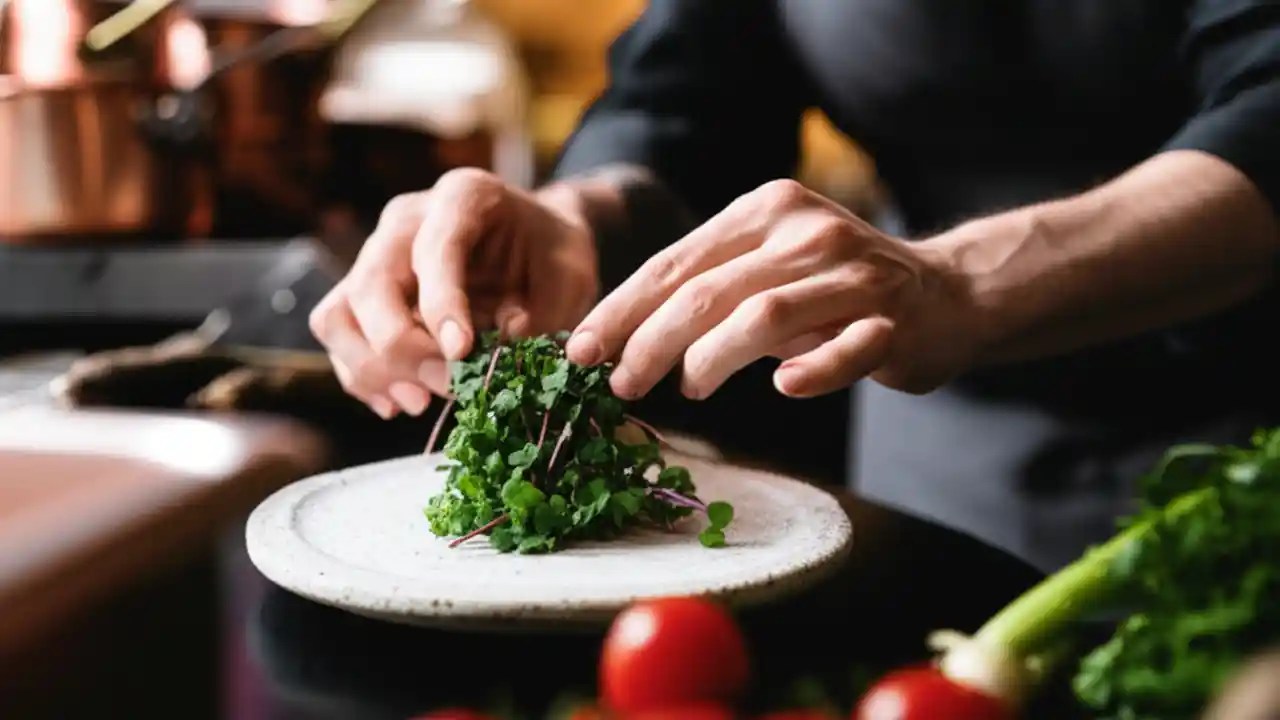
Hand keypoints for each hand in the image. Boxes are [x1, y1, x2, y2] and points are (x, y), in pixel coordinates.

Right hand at [309, 168, 599, 417]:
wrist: (536, 243)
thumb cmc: (552, 255)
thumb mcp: (571, 276)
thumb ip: (544, 312)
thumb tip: (499, 352)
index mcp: (464, 196)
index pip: (436, 249)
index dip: (442, 304)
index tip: (461, 353)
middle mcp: (406, 219)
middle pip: (371, 285)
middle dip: (403, 348)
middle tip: (449, 387)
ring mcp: (377, 255)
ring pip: (338, 314)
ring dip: (372, 368)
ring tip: (420, 402)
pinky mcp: (363, 293)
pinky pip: (339, 336)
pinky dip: (362, 377)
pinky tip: (401, 402)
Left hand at [565, 179, 978, 399]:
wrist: (947, 292)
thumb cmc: (833, 288)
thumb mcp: (767, 267)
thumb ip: (706, 291)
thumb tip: (618, 341)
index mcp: (765, 210)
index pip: (675, 261)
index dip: (621, 309)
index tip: (581, 350)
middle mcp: (806, 232)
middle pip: (706, 290)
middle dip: (649, 342)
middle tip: (621, 384)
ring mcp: (854, 275)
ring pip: (763, 316)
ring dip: (711, 359)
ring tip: (688, 390)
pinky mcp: (893, 323)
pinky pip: (845, 349)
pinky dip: (811, 369)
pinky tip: (782, 387)